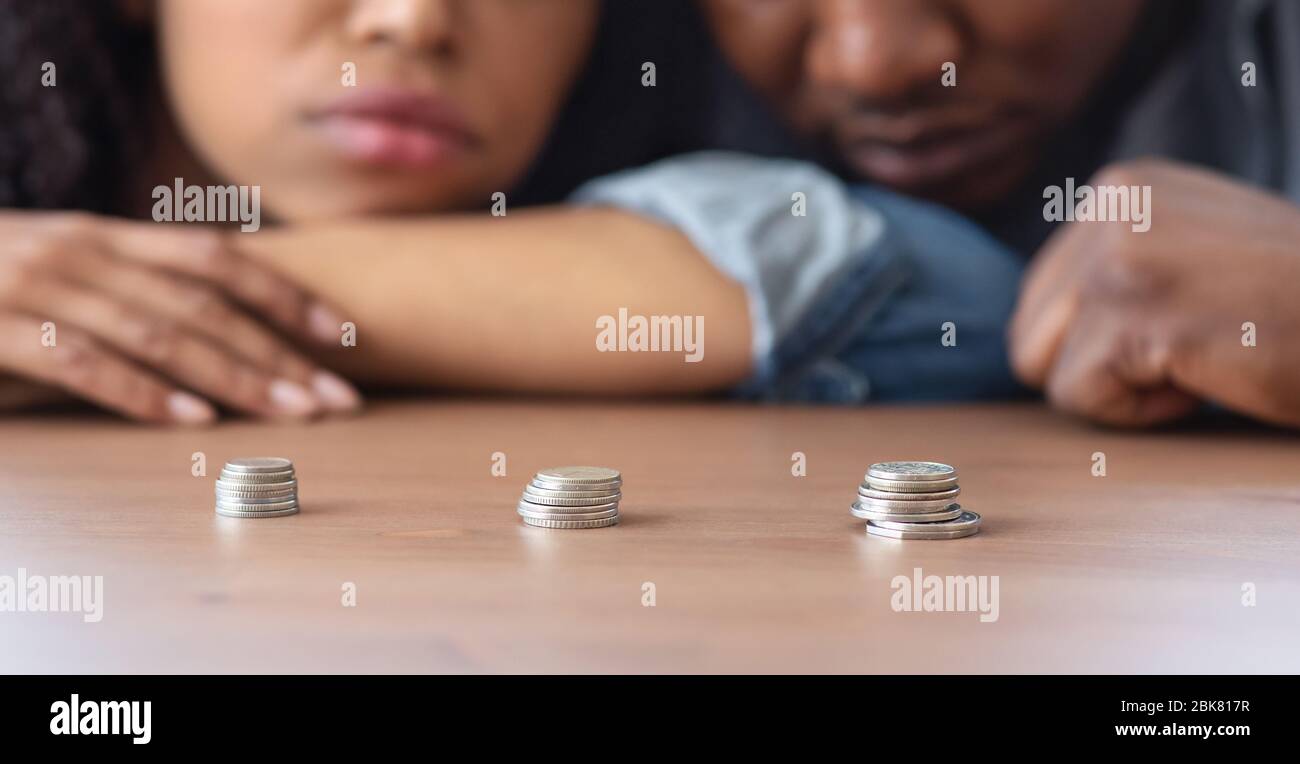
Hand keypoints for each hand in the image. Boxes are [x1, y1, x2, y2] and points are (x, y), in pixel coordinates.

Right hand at [0, 212, 361, 423]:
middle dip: (280, 354)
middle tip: (337, 397)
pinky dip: (143, 392)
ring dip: (236, 377)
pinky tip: (192, 420)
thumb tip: (224, 331)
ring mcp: (40, 287)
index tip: (341, 336)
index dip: (285, 295)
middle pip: (205, 306)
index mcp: (108, 236)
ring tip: (291, 413)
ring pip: (160, 335)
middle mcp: (84, 253)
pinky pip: (83, 363)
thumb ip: (135, 295)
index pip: (218, 260)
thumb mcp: (70, 273)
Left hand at [1009, 159, 1299, 427]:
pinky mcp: (1131, 313)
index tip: (1185, 321)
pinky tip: (1205, 376)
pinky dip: (1140, 411)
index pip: (1042, 297)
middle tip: (1192, 344)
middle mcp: (1108, 208)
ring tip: (1198, 355)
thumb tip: (1036, 321)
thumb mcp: (1193, 247)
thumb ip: (1120, 259)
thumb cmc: (1293, 305)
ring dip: (1120, 387)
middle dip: (1100, 364)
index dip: (1104, 338)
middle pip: (1031, 334)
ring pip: (1047, 369)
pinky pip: (1080, 396)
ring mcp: (1117, 257)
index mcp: (1120, 188)